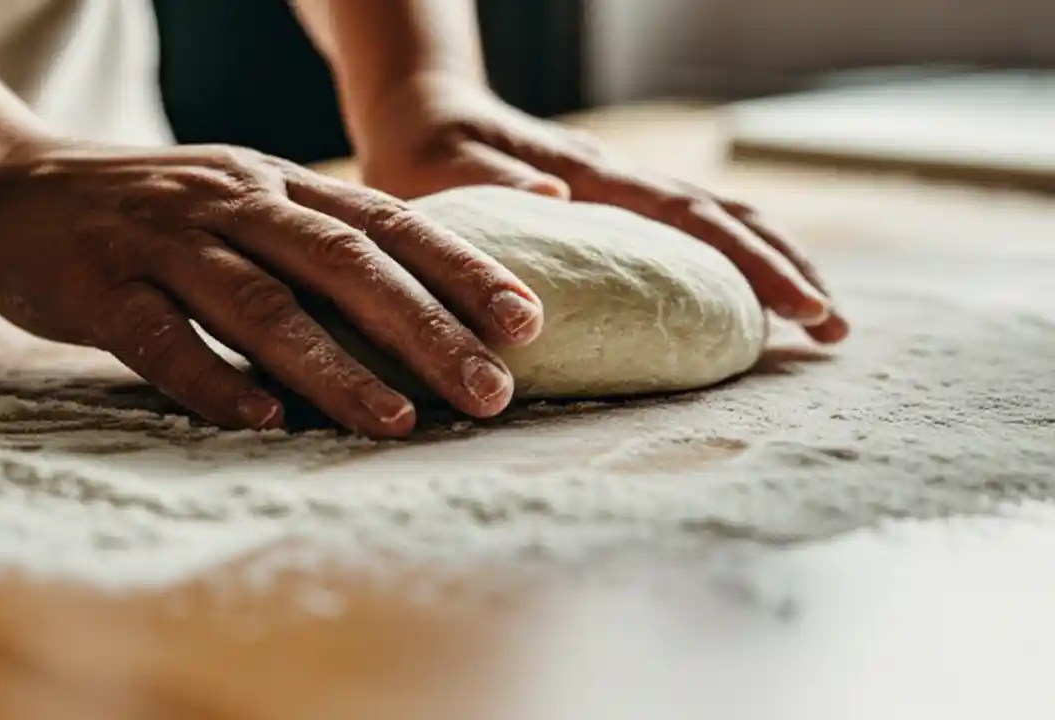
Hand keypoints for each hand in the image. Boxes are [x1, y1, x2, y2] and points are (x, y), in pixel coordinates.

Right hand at [0, 141, 543, 436]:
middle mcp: (232, 204)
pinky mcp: (97, 287)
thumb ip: (326, 237)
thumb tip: (427, 293)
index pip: (389, 224)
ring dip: (335, 366)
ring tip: (399, 421)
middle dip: (425, 330)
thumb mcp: (247, 201)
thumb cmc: (155, 213)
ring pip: (262, 305)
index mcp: (281, 185)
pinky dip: (214, 381)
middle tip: (490, 390)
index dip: (462, 270)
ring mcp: (163, 242)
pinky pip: (161, 339)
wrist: (11, 186)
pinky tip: (263, 421)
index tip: (527, 322)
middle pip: (345, 265)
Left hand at [353, 73, 848, 343]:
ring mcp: (619, 188)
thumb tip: (560, 202)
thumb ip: (495, 187)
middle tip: (838, 328)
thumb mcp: (442, 173)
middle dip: (785, 268)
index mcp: (586, 178)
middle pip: (722, 217)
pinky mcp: (611, 203)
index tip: (801, 308)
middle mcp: (616, 179)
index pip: (687, 220)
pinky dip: (732, 255)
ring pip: (715, 218)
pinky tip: (752, 292)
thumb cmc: (424, 152)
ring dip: (772, 260)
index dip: (748, 262)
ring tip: (820, 315)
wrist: (424, 111)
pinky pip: (687, 227)